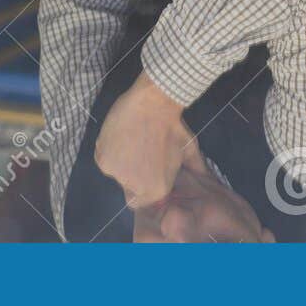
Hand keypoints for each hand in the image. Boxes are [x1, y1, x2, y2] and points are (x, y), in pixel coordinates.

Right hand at [94, 71, 205, 207]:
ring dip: (121, 161)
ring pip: (116, 172)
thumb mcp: (189, 151)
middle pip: (129, 187)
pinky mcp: (103, 159)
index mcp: (156, 190)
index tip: (148, 169)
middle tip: (140, 152)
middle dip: (133, 175)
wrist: (152, 104)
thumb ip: (194, 169)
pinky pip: (104, 159)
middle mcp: (135, 188)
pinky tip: (121, 135)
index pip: (144, 200)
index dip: (145, 185)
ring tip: (132, 140)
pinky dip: (109, 149)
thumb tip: (202, 178)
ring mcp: (117, 174)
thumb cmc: (173, 127)